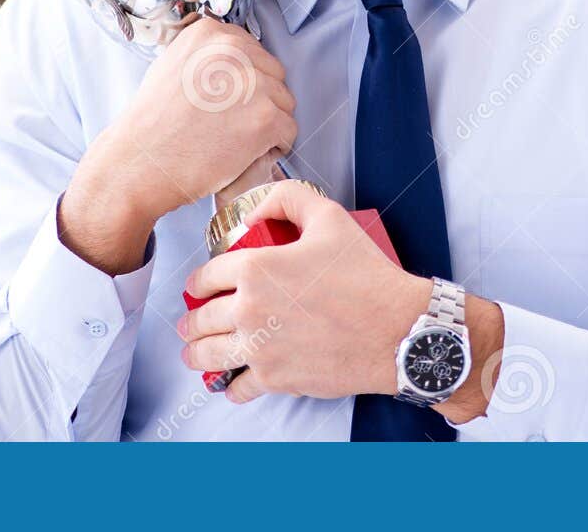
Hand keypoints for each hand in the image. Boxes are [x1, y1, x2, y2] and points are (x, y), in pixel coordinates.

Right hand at [59, 18, 296, 273]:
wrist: (140, 163)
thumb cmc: (152, 123)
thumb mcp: (174, 65)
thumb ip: (208, 56)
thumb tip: (240, 61)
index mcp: (212, 33)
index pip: (253, 52)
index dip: (244, 82)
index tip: (228, 102)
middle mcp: (235, 50)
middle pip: (273, 75)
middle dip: (260, 100)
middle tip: (231, 125)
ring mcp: (253, 83)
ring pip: (284, 102)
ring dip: (267, 124)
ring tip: (234, 141)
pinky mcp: (266, 118)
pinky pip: (289, 131)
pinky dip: (273, 147)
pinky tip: (244, 154)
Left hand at [177, 181, 430, 402]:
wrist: (397, 329)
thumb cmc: (367, 276)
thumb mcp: (329, 217)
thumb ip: (288, 199)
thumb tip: (253, 213)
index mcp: (256, 268)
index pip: (205, 277)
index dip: (198, 282)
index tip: (199, 288)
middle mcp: (249, 309)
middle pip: (201, 318)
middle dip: (191, 320)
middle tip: (191, 322)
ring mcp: (259, 347)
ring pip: (208, 355)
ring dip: (197, 353)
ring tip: (195, 353)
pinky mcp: (275, 378)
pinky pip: (237, 388)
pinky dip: (230, 386)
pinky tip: (231, 382)